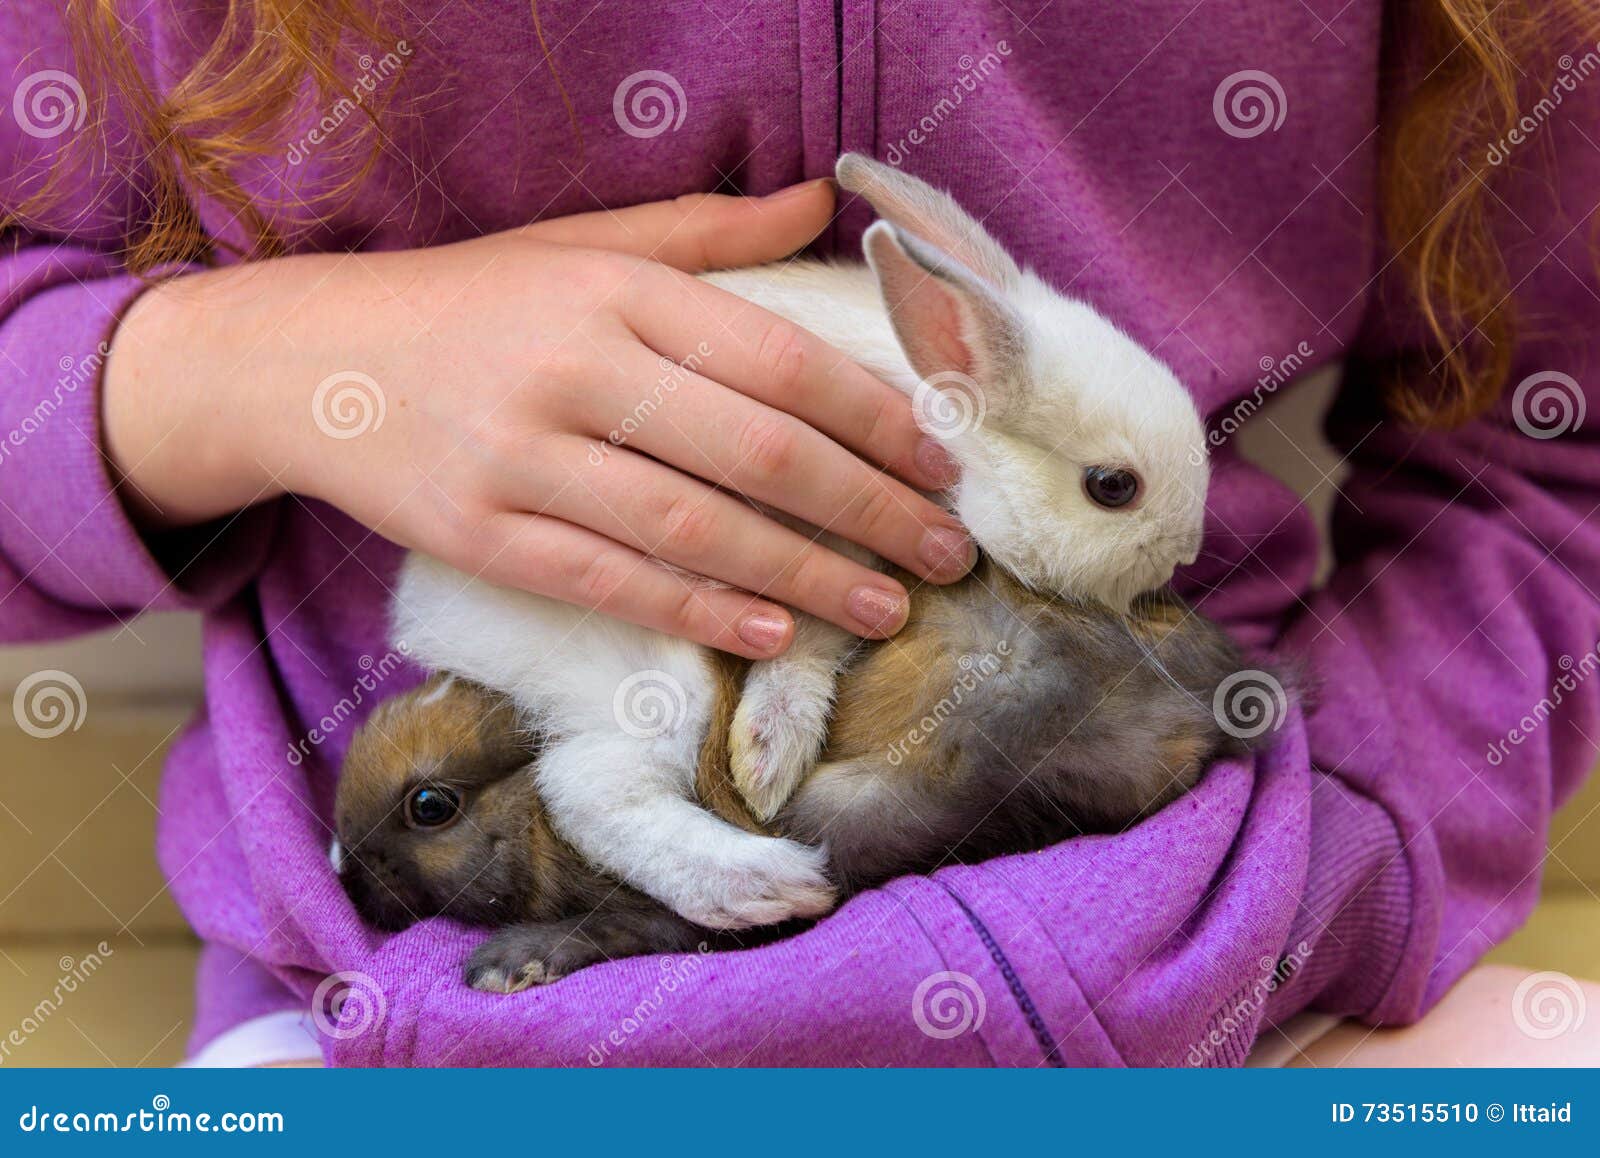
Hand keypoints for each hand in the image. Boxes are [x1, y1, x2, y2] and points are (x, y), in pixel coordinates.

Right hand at [103, 180, 970, 656]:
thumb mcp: (582, 244)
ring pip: (696, 528)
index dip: (877, 419)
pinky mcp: (481, 535)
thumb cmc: (469, 301)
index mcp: (616, 290)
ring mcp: (523, 457)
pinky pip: (611, 581)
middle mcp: (576, 368)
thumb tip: (824, 202)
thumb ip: (707, 232)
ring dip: (806, 576)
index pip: (780, 360)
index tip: (944, 464)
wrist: (308, 361)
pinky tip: (771, 632)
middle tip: (948, 554)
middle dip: (871, 511)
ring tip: (888, 608)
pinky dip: (699, 610)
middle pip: (759, 452)